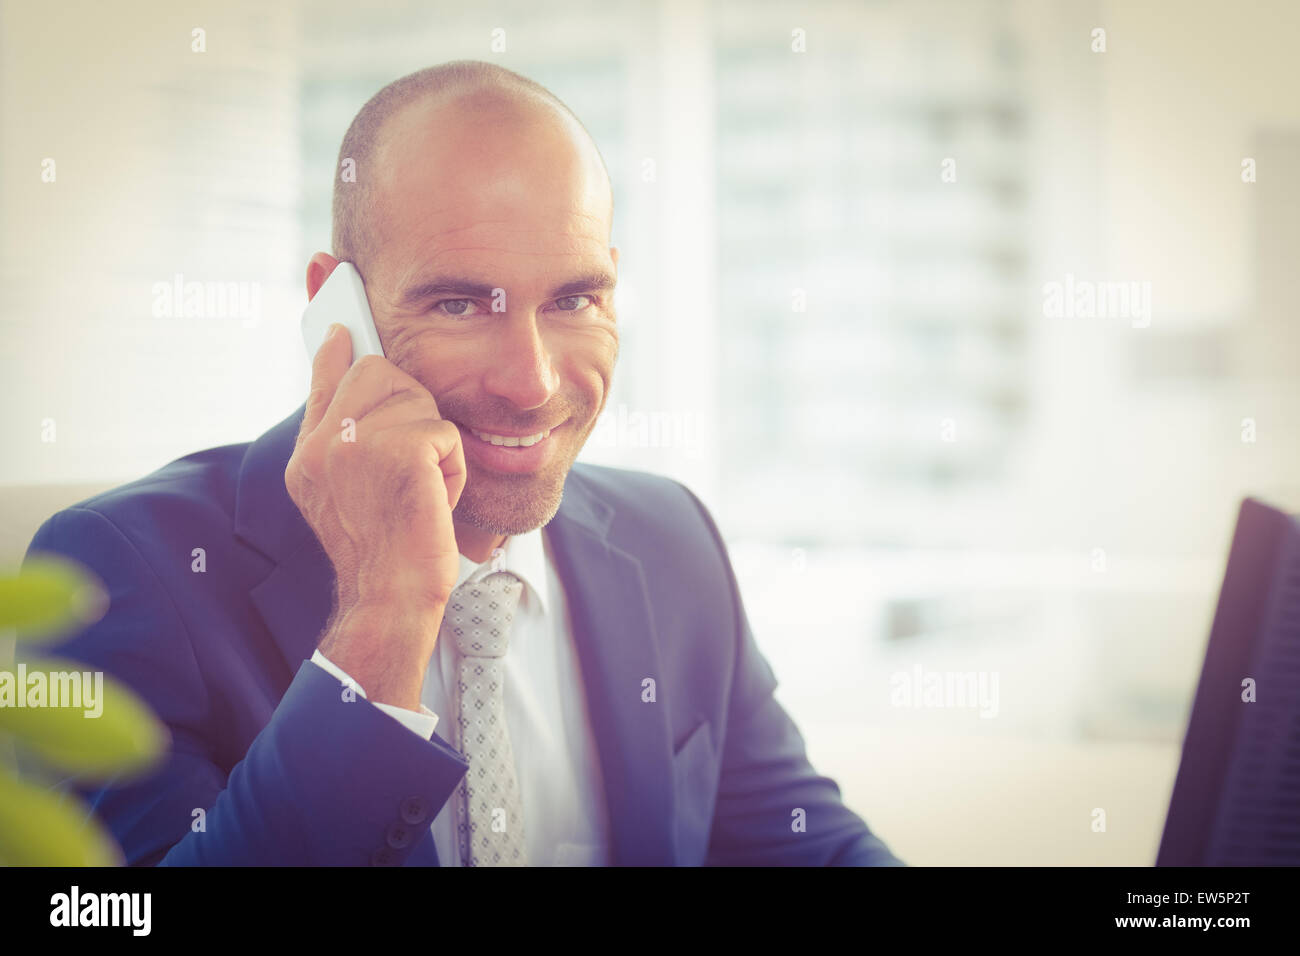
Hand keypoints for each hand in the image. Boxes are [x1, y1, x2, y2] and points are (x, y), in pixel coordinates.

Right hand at [285, 324, 464, 706]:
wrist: (391, 597)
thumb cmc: (386, 547)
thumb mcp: (348, 487)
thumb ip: (345, 428)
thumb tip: (344, 351)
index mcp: (308, 452)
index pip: (326, 371)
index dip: (339, 337)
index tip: (333, 290)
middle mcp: (321, 444)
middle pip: (379, 369)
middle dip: (410, 403)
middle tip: (412, 459)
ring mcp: (355, 446)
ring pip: (416, 397)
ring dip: (433, 442)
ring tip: (419, 488)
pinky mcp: (397, 453)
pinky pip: (443, 431)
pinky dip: (451, 467)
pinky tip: (433, 501)